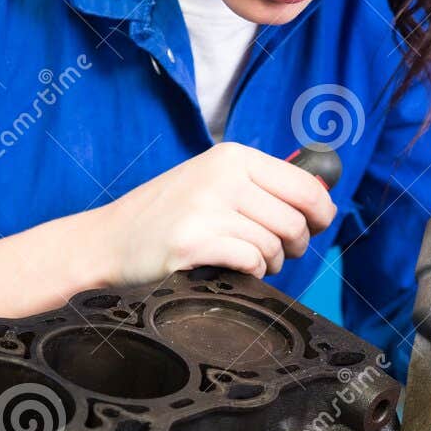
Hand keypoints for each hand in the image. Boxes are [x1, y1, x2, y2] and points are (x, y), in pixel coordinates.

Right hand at [100, 141, 336, 285]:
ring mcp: (206, 209)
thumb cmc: (167, 217)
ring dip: (270, 263)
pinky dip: (251, 273)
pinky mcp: (193, 242)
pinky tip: (232, 269)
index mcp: (231, 156)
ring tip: (247, 260)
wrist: (107, 241)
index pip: (305, 186)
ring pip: (275, 245)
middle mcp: (221, 176)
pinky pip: (252, 262)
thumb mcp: (212, 182)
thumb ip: (263, 185)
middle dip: (294, 245)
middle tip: (276, 252)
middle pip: (294, 221)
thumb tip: (323, 192)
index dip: (321, 212)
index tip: (317, 226)